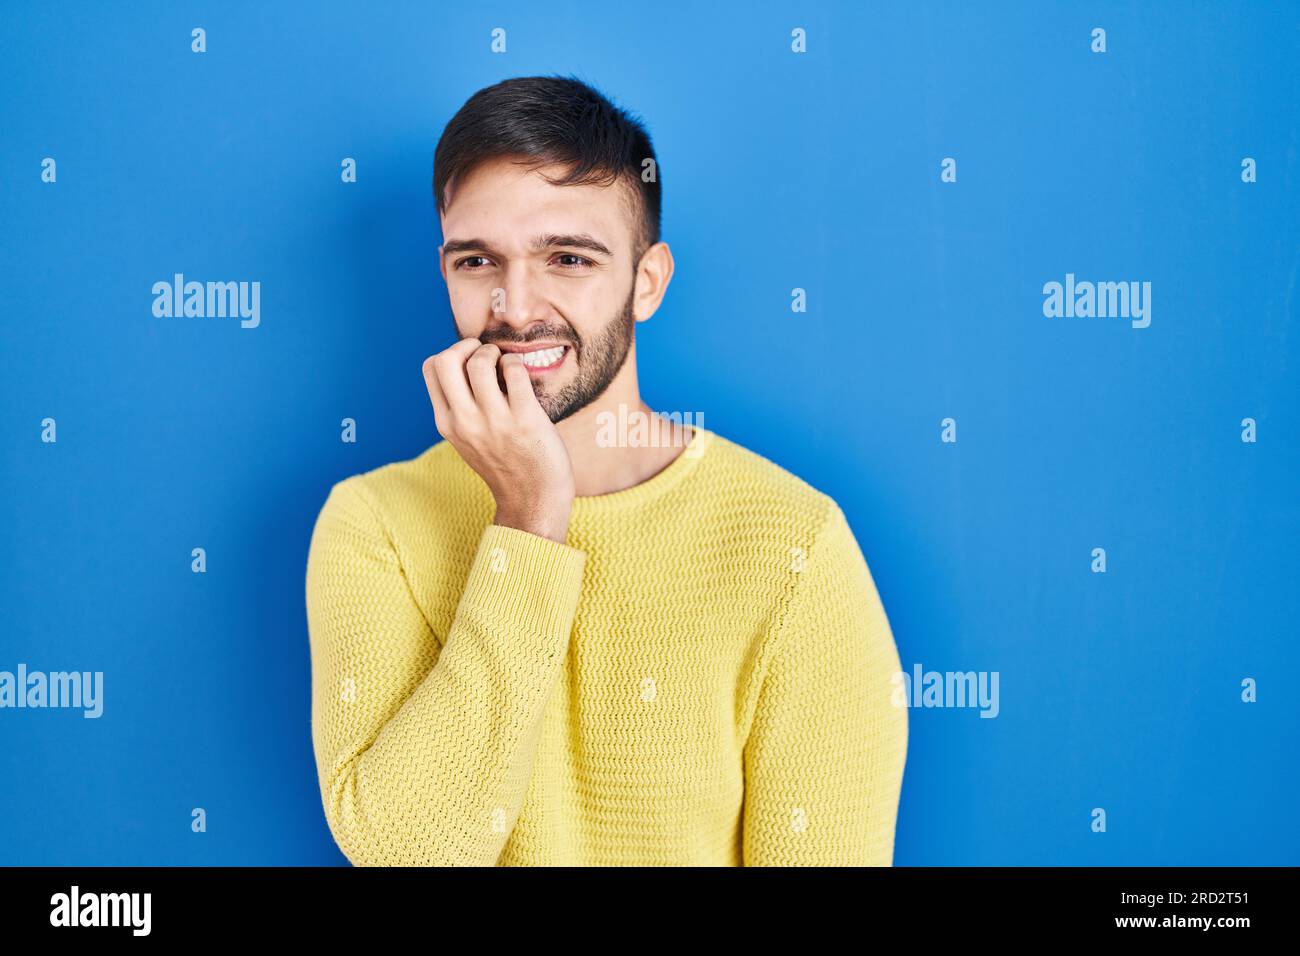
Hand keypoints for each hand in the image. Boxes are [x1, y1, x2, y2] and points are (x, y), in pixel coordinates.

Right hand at [423, 339, 574, 543]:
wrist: (532, 498)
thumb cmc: (505, 462)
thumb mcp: (468, 439)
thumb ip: (460, 407)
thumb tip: (466, 363)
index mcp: (446, 423)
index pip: (430, 368)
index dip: (451, 353)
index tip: (470, 361)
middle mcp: (464, 421)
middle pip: (445, 359)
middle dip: (467, 346)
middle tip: (486, 355)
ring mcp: (493, 421)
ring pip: (480, 362)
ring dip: (495, 353)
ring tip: (505, 365)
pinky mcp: (524, 419)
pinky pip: (515, 371)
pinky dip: (517, 363)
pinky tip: (521, 376)